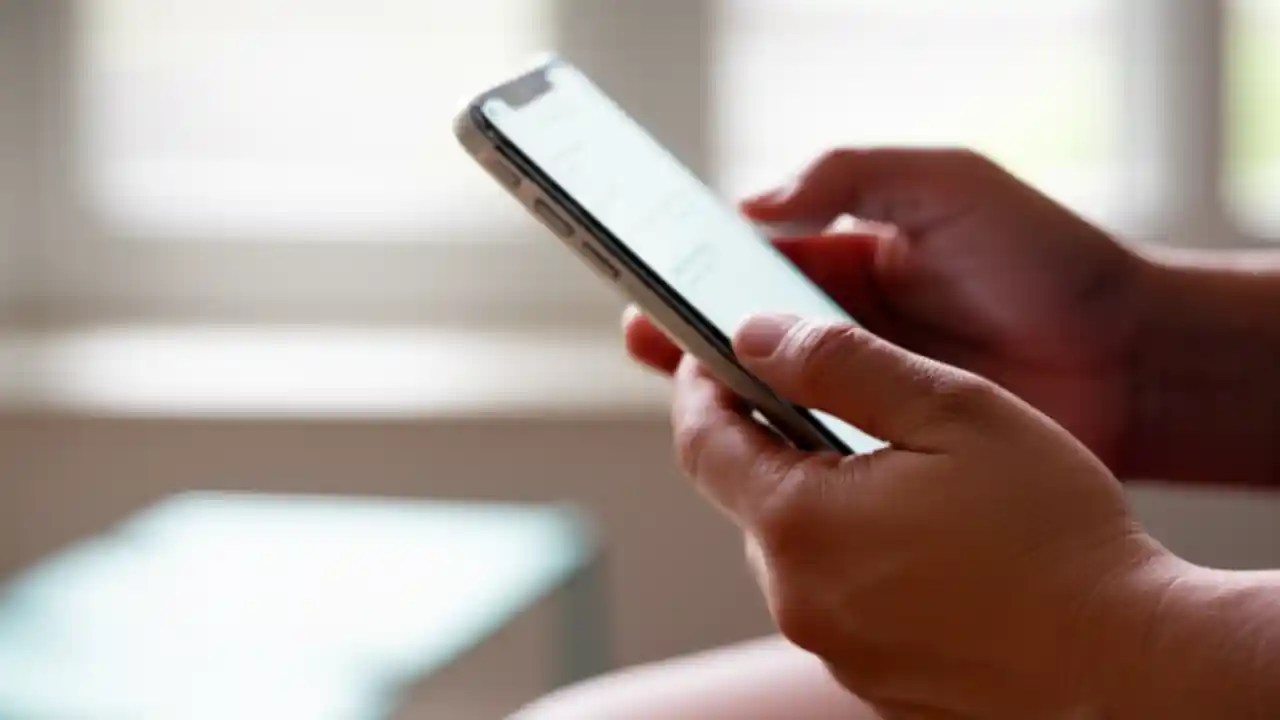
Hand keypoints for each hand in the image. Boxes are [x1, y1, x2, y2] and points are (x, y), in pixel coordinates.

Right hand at [628, 148, 1148, 468]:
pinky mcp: (892, 450)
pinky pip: (820, 451)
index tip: (651, 280)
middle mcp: (847, 328)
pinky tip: (750, 456)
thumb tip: (754, 204)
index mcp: (850, 260)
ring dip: (725, 398)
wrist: (1132, 359)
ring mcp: (866, 392)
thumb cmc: (1043, 259)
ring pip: (772, 395)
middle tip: (643, 340)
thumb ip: (853, 175)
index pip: (753, 264)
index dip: (699, 272)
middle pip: (747, 333)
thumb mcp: (949, 185)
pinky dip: (782, 453)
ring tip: (683, 398)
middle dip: (690, 335)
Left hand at [673, 314, 1176, 717]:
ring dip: (823, 503)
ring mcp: (833, 647)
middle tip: (831, 403)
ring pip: (797, 550)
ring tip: (900, 475)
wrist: (1131, 664)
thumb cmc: (1054, 534)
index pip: (703, 442)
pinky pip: (839, 599)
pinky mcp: (871, 679)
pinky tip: (929, 543)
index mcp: (801, 524)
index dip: (700, 387)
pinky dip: (859, 559)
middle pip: (748, 497)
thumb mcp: (952, 411)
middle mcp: (799, 598)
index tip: (711, 353)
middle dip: (772, 442)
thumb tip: (756, 336)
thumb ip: (840, 364)